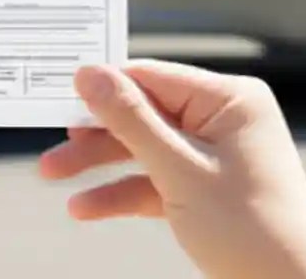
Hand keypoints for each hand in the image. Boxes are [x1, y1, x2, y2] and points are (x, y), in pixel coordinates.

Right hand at [40, 61, 305, 278]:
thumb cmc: (252, 230)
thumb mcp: (180, 170)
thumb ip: (131, 120)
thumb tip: (90, 74)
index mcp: (231, 100)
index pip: (153, 77)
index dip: (105, 88)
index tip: (59, 97)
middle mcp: (225, 119)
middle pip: (144, 115)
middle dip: (96, 137)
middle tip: (53, 151)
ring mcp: (216, 154)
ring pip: (145, 149)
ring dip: (101, 166)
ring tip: (54, 177)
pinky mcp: (207, 187)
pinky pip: (157, 179)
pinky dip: (124, 192)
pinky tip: (87, 206)